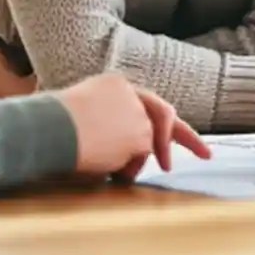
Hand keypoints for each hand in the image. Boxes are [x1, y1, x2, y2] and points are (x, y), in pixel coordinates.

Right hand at [56, 73, 211, 180]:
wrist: (47, 126)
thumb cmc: (49, 125)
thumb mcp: (77, 115)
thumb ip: (103, 123)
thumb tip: (112, 149)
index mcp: (114, 85)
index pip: (146, 103)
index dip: (161, 121)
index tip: (173, 134)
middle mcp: (131, 94)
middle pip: (165, 116)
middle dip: (187, 138)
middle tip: (207, 154)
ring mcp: (139, 114)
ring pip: (145, 147)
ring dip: (127, 162)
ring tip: (97, 160)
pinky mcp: (141, 135)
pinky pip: (137, 161)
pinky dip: (124, 169)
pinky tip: (104, 163)